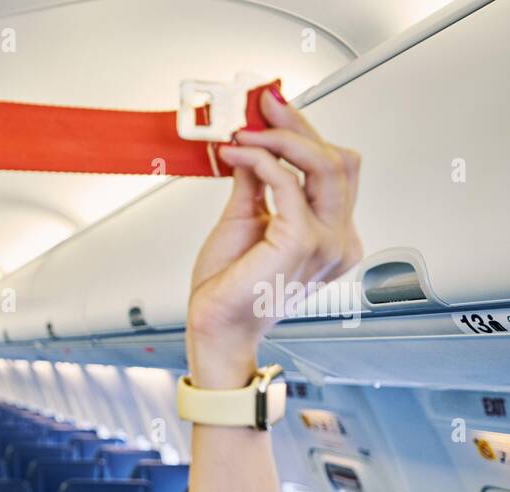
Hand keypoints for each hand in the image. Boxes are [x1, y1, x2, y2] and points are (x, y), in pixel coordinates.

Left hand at [186, 88, 362, 387]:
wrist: (215, 325)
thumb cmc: (228, 286)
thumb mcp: (243, 220)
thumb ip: (255, 184)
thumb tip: (254, 144)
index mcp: (332, 235)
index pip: (336, 170)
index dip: (307, 133)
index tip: (274, 110)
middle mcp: (338, 240)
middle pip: (337, 160)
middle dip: (298, 126)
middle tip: (264, 104)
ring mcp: (326, 243)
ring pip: (322, 166)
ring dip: (281, 140)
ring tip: (245, 132)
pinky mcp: (301, 243)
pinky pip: (288, 185)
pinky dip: (262, 162)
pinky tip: (238, 156)